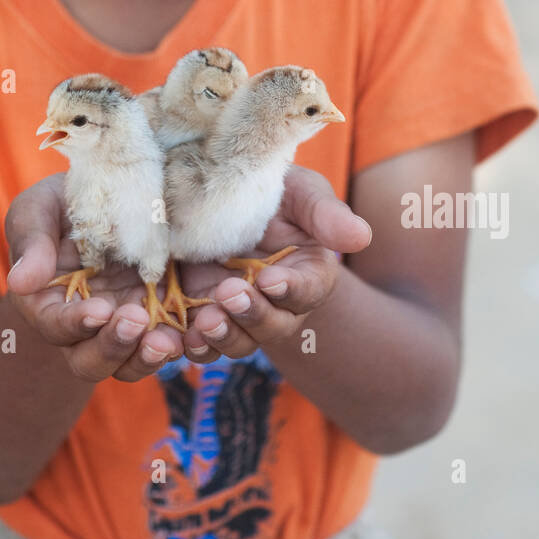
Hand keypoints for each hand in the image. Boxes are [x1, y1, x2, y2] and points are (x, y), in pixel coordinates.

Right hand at [4, 173, 183, 382]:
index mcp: (49, 304)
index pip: (56, 326)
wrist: (111, 196)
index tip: (99, 310)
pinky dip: (185, 342)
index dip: (75, 324)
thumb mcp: (39, 210)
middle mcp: (86, 327)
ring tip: (169, 340)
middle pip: (91, 361)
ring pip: (132, 363)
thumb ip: (31, 242)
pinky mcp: (161, 317)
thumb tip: (20, 283)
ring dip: (149, 356)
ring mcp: (125, 324)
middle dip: (114, 347)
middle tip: (136, 321)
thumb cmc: (63, 204)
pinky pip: (172, 343)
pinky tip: (199, 326)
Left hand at [178, 165, 371, 362]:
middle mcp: (277, 303)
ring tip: (204, 321)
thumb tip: (361, 236)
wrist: (224, 199)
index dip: (291, 289)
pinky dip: (189, 345)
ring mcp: (239, 314)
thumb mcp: (299, 192)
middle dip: (253, 315)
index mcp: (308, 273)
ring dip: (222, 336)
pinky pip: (200, 343)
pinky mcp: (203, 315)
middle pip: (274, 325)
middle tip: (228, 294)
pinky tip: (177, 338)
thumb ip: (325, 214)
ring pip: (238, 341)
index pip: (308, 289)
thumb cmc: (274, 193)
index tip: (269, 279)